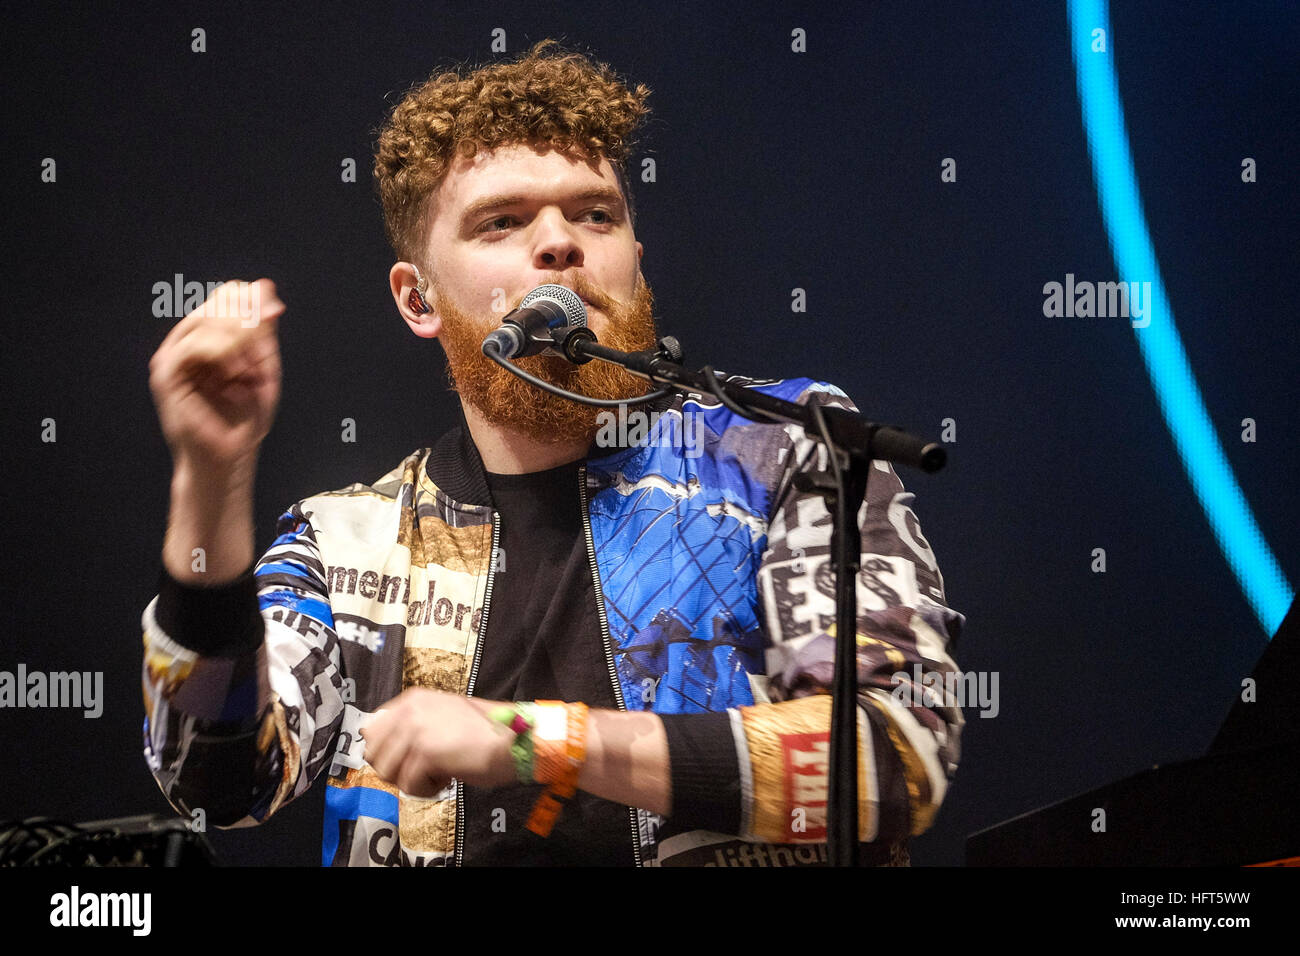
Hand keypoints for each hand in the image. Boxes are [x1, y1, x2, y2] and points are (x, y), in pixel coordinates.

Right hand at [149, 278, 284, 472]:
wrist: (230, 458)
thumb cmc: (245, 419)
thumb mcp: (263, 369)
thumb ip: (262, 331)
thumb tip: (264, 287)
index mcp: (209, 339)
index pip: (225, 297)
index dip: (250, 298)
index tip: (276, 310)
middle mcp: (187, 344)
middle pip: (214, 305)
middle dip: (245, 319)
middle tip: (263, 342)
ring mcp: (173, 358)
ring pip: (203, 322)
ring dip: (236, 339)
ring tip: (249, 368)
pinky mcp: (166, 376)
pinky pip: (192, 347)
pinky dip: (219, 351)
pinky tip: (235, 370)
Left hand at [360, 689, 515, 796]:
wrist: (512, 740)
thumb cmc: (484, 733)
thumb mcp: (442, 718)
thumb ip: (412, 726)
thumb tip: (378, 744)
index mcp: (413, 700)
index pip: (372, 731)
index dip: (387, 753)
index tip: (409, 760)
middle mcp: (410, 710)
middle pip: (375, 755)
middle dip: (396, 770)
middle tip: (424, 770)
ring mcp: (416, 730)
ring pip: (388, 773)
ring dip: (412, 781)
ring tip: (438, 772)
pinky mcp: (425, 752)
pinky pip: (409, 786)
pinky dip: (427, 790)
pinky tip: (448, 777)